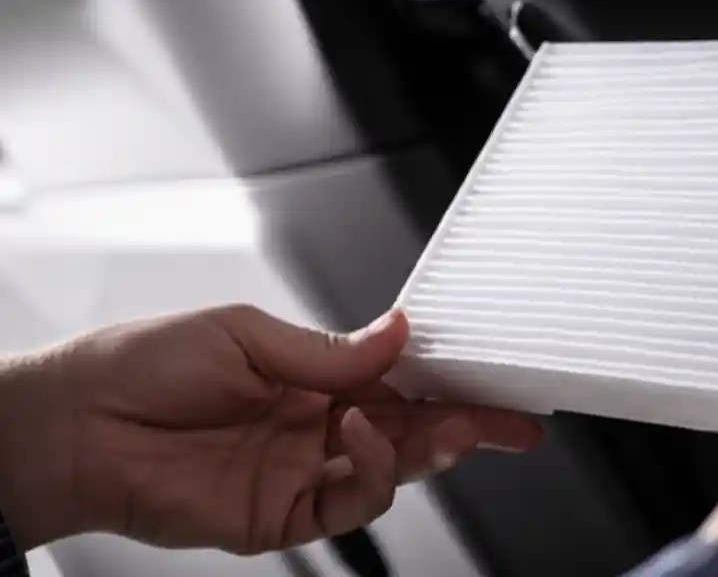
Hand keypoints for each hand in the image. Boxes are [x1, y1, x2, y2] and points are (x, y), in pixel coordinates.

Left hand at [0, 306, 540, 552]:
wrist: (75, 425)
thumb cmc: (142, 365)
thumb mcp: (245, 333)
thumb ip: (327, 350)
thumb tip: (396, 333)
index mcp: (313, 376)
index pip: (401, 379)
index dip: (451, 379)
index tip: (496, 373)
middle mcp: (316, 426)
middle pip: (412, 430)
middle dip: (467, 424)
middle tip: (508, 418)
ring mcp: (302, 474)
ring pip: (392, 471)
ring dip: (426, 448)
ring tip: (440, 423)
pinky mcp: (282, 517)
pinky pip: (349, 504)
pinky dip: (370, 473)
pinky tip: (361, 434)